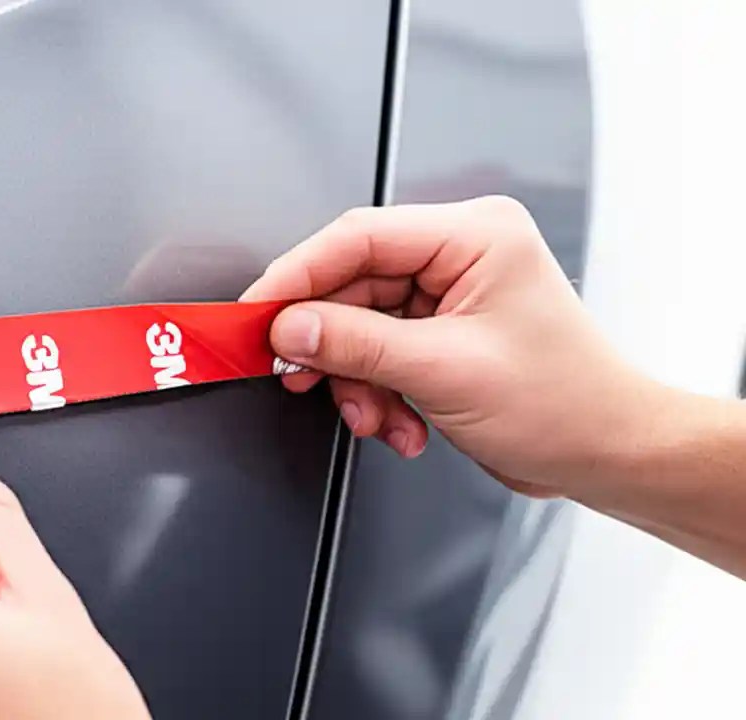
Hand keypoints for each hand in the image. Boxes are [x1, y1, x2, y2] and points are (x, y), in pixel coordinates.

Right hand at [243, 196, 661, 497]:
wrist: (608, 454)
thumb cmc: (567, 404)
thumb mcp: (444, 372)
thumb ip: (356, 344)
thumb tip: (292, 328)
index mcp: (475, 235)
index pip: (358, 237)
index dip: (297, 274)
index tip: (257, 311)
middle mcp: (461, 254)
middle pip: (352, 284)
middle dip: (329, 343)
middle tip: (297, 374)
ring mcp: (450, 294)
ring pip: (359, 325)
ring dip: (356, 381)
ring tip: (375, 417)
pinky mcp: (441, 332)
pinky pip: (378, 352)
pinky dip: (376, 392)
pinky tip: (399, 423)